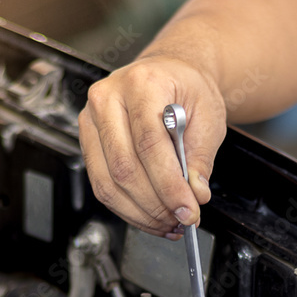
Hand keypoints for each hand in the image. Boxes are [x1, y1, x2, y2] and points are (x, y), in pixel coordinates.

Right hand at [78, 54, 226, 237]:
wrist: (168, 74)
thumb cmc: (185, 89)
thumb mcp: (208, 115)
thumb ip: (201, 156)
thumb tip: (195, 193)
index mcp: (142, 83)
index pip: (150, 144)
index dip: (169, 184)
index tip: (187, 209)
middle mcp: (108, 97)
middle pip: (124, 167)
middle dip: (155, 204)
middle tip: (180, 219)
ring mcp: (91, 119)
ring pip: (108, 182)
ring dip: (139, 212)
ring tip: (167, 222)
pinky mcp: (87, 140)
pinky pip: (102, 184)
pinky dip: (127, 208)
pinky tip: (149, 215)